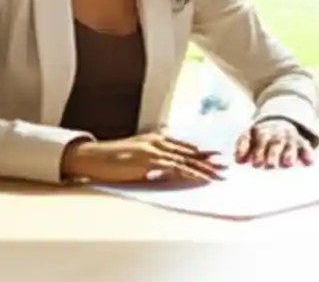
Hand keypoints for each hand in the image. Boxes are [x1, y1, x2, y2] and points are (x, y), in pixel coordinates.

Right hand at [61, 131, 224, 183]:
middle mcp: (158, 141)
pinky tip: (200, 179)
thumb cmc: (111, 159)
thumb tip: (166, 167)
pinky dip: (190, 174)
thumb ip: (152, 157)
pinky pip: (175, 168)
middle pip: (189, 152)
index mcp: (156, 138)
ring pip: (186, 160)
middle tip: (227, 166)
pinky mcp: (148, 161)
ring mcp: (154, 150)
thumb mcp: (136, 155)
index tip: (218, 157)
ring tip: (219, 175)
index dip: (202, 152)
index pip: (185, 146)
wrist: (91, 157)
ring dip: (205, 168)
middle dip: (209, 160)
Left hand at [235, 119, 312, 167]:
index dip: (258, 152)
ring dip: (290, 154)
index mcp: (262, 132)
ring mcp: (290, 138)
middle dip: (273, 154)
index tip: (256, 164)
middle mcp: (277, 134)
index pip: (260, 140)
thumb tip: (238, 161)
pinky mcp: (302, 143)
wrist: (281, 121)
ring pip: (291, 145)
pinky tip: (309, 162)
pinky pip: (306, 147)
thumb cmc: (261, 136)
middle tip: (270, 165)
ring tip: (288, 164)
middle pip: (275, 143)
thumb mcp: (249, 135)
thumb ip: (242, 147)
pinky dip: (308, 154)